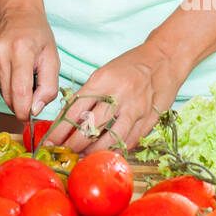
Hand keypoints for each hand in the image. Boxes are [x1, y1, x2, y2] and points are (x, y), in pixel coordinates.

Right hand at [0, 6, 59, 122]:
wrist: (17, 12)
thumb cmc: (37, 34)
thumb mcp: (52, 58)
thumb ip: (49, 87)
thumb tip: (35, 109)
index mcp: (21, 50)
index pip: (20, 92)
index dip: (24, 110)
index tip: (29, 116)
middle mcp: (1, 53)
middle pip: (8, 95)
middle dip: (20, 104)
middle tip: (32, 94)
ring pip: (1, 92)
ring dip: (13, 92)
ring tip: (22, 73)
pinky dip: (5, 83)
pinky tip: (11, 69)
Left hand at [44, 43, 185, 154]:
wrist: (164, 59)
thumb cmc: (129, 66)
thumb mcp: (103, 73)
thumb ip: (88, 95)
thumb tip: (67, 120)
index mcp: (102, 80)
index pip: (75, 109)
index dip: (61, 129)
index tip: (51, 141)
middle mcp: (119, 94)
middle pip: (91, 126)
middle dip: (74, 144)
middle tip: (64, 153)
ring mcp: (136, 108)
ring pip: (111, 139)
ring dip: (94, 152)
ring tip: (83, 157)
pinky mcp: (150, 119)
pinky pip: (130, 141)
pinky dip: (116, 150)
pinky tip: (106, 155)